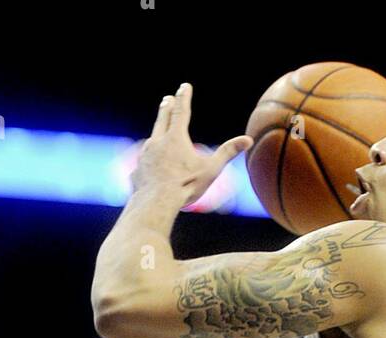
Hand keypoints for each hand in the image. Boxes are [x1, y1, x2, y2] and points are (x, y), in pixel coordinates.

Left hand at [132, 83, 252, 206]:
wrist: (155, 203)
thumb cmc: (185, 186)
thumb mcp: (211, 169)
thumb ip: (228, 152)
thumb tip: (248, 140)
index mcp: (175, 138)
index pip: (181, 111)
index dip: (184, 97)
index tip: (184, 86)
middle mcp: (157, 142)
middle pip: (162, 119)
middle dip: (166, 108)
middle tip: (167, 99)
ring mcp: (145, 156)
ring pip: (152, 139)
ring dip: (156, 134)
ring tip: (158, 133)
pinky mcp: (137, 170)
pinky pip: (144, 162)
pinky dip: (148, 161)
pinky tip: (149, 166)